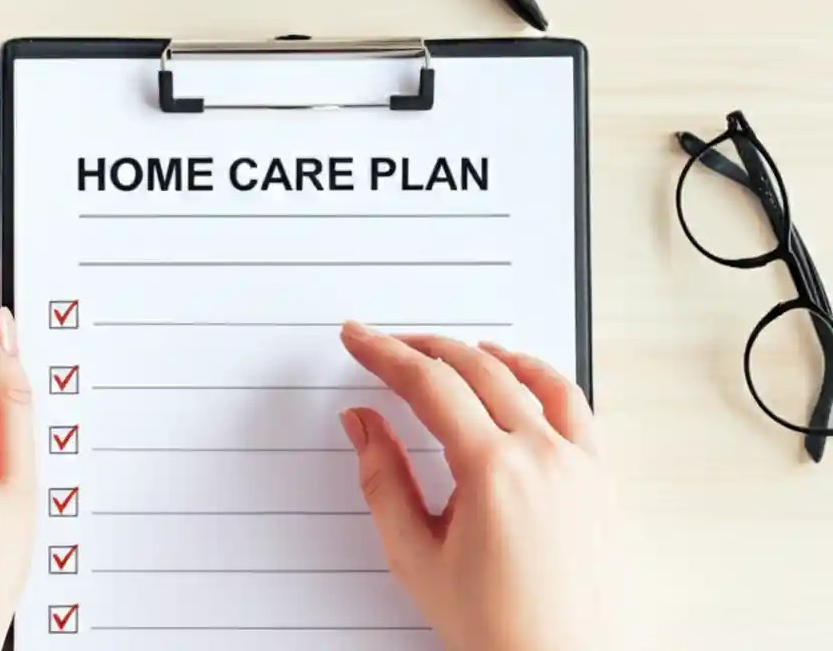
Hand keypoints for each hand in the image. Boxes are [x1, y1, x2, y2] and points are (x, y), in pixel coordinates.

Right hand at [338, 322, 618, 650]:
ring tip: (450, 350)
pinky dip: (540, 376)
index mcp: (493, 472)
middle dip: (423, 348)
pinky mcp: (602, 476)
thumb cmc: (500, 630)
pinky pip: (574, 403)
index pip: (428, 386)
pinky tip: (521, 376)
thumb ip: (383, 481)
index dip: (385, 355)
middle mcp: (544, 455)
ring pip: (529, 375)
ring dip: (481, 353)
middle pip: (475, 368)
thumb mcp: (417, 558)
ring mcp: (580, 462)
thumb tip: (363, 424)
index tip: (360, 340)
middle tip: (388, 345)